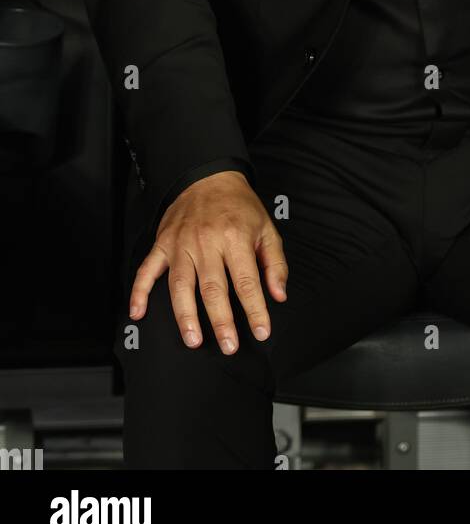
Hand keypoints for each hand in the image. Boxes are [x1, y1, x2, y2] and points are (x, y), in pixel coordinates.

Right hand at [128, 170, 287, 352]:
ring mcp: (181, 244)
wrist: (209, 177)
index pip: (247, 281)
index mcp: (235, 237)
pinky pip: (147, 270)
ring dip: (185, 315)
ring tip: (193, 340)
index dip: (255, 310)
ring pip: (180, 285)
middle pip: (213, 288)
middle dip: (221, 321)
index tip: (262, 331)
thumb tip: (278, 295)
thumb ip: (274, 263)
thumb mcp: (267, 228)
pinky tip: (137, 314)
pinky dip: (139, 292)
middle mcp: (206, 242)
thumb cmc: (240, 207)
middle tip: (228, 346)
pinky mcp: (162, 243)